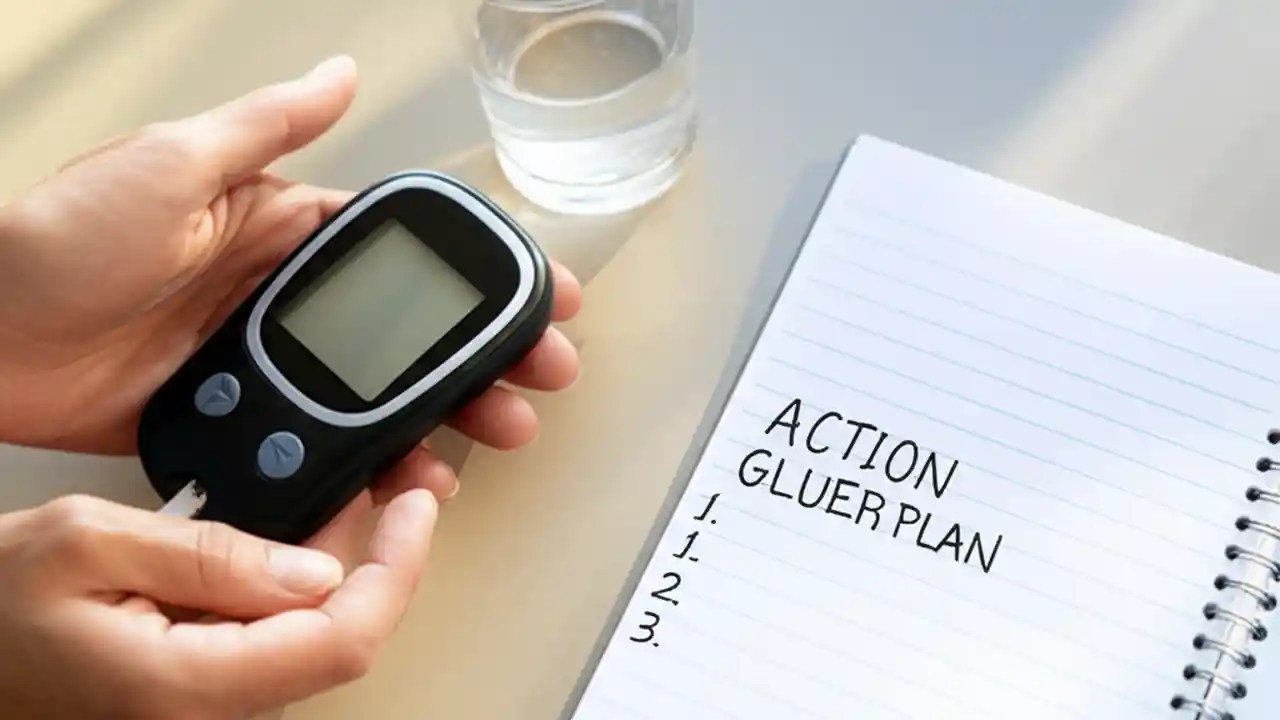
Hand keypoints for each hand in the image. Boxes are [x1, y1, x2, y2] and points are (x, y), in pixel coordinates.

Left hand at [0, 55, 582, 495]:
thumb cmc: (51, 241)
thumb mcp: (168, 166)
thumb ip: (265, 128)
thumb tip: (339, 72)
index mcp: (275, 227)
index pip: (404, 252)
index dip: (478, 276)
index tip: (541, 295)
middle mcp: (280, 297)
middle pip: (411, 332)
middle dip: (486, 355)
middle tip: (540, 378)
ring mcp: (263, 364)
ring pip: (378, 393)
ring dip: (442, 414)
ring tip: (493, 434)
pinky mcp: (236, 420)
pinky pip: (320, 443)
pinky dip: (369, 460)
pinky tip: (406, 474)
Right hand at [0, 490, 436, 718]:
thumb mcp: (88, 543)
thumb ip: (210, 555)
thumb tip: (317, 570)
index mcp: (186, 685)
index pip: (342, 640)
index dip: (398, 569)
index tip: (415, 507)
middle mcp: (206, 711)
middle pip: (339, 638)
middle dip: (381, 558)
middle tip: (394, 485)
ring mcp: (204, 704)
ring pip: (310, 635)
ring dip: (344, 566)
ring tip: (352, 496)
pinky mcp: (198, 686)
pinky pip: (272, 635)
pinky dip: (296, 581)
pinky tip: (292, 535)